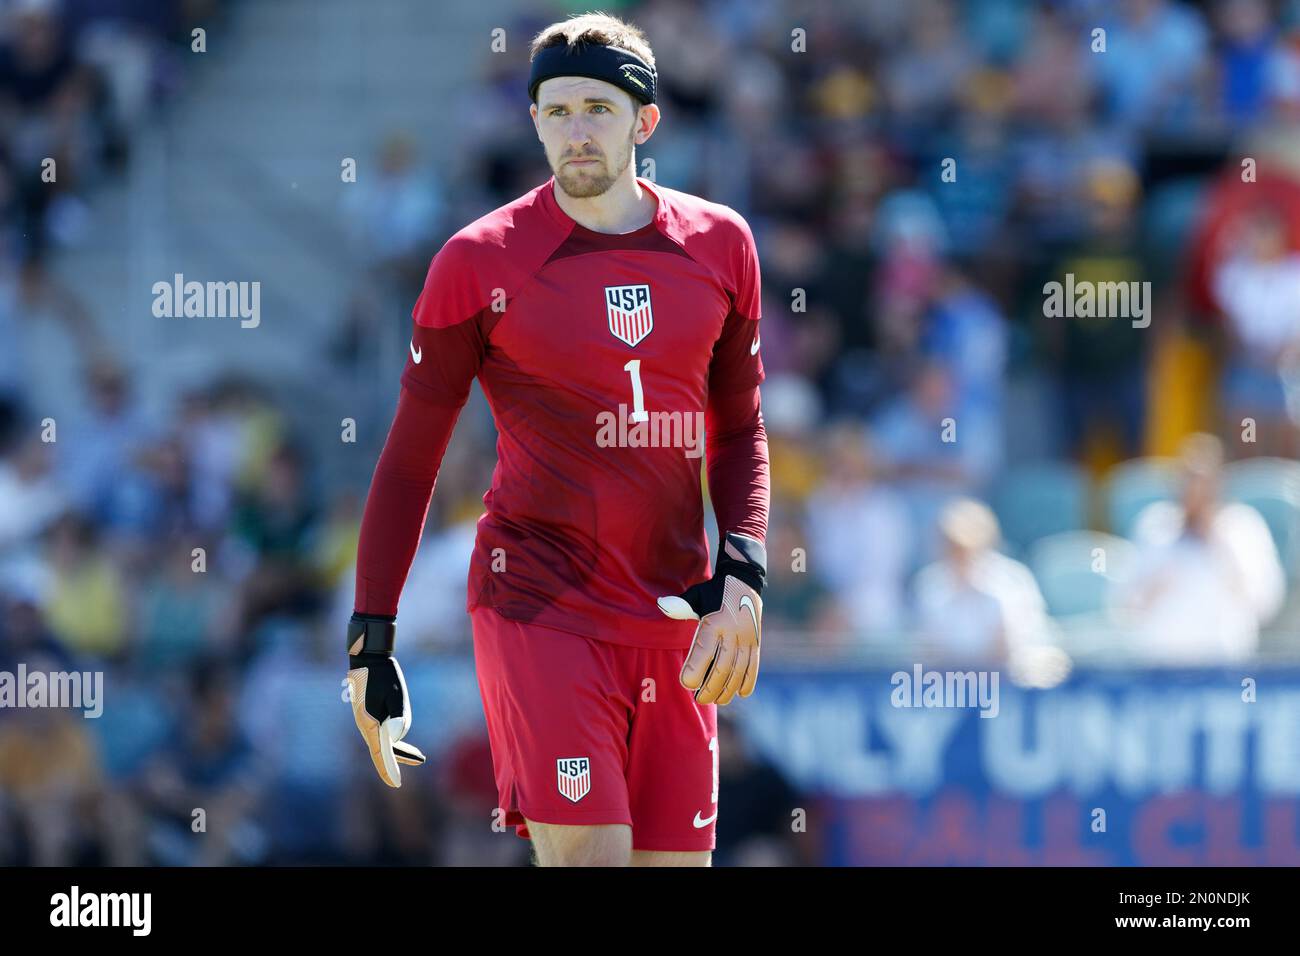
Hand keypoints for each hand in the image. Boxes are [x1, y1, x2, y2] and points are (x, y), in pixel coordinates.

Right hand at [346, 614, 425, 786]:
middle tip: (422, 763)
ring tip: (419, 757)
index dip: (388, 769)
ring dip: (400, 749)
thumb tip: (398, 737)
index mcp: (369, 722)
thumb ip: (399, 716)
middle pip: (384, 750)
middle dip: (401, 759)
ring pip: (384, 741)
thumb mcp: (397, 693)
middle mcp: (366, 724)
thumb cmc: (383, 674)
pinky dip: (393, 737)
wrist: (368, 657)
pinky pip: (383, 731)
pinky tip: (403, 741)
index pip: (381, 753)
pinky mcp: (370, 713)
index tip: (396, 784)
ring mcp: (367, 720)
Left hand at [657, 532, 764, 705]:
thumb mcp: (696, 596)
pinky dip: (748, 681)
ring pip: (739, 671)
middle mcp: (733, 632)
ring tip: (717, 701)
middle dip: (710, 687)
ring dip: (728, 689)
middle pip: (722, 667)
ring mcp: (747, 638)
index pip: (705, 650)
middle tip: (699, 699)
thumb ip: (679, 605)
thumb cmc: (713, 592)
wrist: (744, 580)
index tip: (686, 683)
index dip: (695, 670)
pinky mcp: (756, 642)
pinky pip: (753, 666)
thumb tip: (661, 605)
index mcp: (715, 622)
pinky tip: (740, 694)